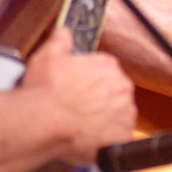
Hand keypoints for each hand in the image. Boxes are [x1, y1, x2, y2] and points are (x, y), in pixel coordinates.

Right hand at [21, 28, 136, 164]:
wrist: (46, 121)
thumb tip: (64, 32)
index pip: (106, 71)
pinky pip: (119, 136)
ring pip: (118, 114)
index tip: (78, 89)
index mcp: (109, 66)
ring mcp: (126, 111)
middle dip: (99, 100)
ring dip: (105, 119)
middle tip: (78, 108)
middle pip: (114, 92)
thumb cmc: (47, 91)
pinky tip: (92, 138)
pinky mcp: (123, 134)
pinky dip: (108, 138)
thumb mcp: (48, 56)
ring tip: (82, 124)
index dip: (90, 82)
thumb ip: (60, 41)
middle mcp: (122, 86)